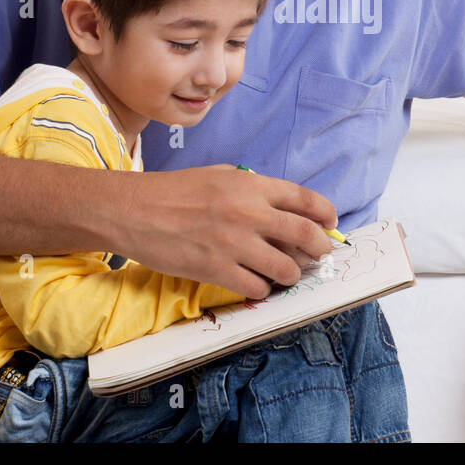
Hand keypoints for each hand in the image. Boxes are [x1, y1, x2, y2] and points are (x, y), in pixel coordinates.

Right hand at [115, 164, 335, 298]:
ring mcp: (235, 243)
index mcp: (251, 186)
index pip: (304, 200)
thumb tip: (279, 207)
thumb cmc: (173, 191)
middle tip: (320, 255)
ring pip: (286, 268)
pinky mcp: (217, 270)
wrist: (133, 210)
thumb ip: (251, 188)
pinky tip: (257, 284)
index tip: (330, 223)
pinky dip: (263, 288)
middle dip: (320, 248)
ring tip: (287, 274)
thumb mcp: (218, 176)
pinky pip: (257, 287)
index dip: (325, 214)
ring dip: (293, 274)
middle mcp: (249, 213)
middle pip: (306, 235)